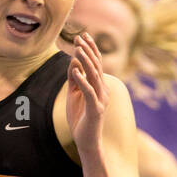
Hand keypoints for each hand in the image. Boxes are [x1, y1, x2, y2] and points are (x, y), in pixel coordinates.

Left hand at [65, 31, 108, 155]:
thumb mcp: (73, 95)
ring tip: (77, 49)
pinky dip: (82, 80)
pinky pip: (89, 91)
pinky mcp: (96, 109)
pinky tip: (75, 71)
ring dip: (85, 61)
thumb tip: (73, 61)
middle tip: (79, 37)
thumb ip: (74, 79)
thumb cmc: (80, 119)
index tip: (82, 35)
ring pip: (94, 75)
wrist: (86, 141)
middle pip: (96, 65)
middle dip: (88, 50)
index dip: (90, 48)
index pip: (96, 63)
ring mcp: (101, 99)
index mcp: (99, 86)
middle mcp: (103, 90)